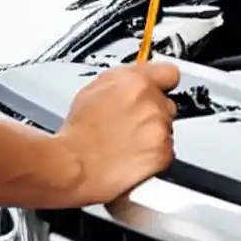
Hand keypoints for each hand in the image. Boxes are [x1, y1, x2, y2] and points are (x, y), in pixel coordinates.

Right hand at [53, 62, 179, 205]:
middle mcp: (151, 103)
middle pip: (166, 104)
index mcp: (135, 82)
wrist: (71, 166)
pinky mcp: (164, 153)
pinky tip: (131, 158)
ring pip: (166, 129)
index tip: (159, 90)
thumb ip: (123, 82)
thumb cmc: (76, 135)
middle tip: (128, 126)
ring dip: (152, 136)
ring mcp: (160, 128)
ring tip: (125, 144)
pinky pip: (166, 152)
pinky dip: (153, 157)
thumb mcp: (93, 92)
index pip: (169, 73)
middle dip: (152, 114)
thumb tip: (134, 81)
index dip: (162, 84)